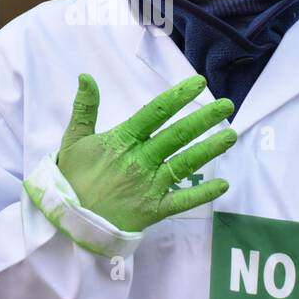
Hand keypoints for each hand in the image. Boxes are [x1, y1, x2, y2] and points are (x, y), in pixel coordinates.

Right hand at [55, 73, 236, 232]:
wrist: (68, 221)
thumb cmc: (71, 178)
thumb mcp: (73, 140)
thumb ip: (84, 108)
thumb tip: (86, 76)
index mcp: (122, 141)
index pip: (154, 113)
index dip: (178, 97)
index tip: (198, 83)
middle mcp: (140, 161)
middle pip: (177, 135)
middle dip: (203, 118)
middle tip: (226, 105)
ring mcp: (149, 186)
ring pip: (184, 164)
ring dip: (209, 149)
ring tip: (231, 135)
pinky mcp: (153, 210)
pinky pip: (181, 201)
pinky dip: (202, 194)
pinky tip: (223, 185)